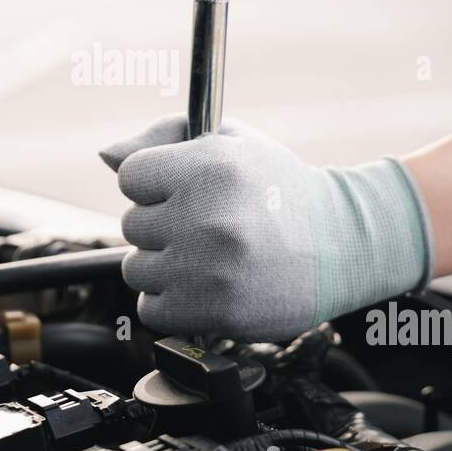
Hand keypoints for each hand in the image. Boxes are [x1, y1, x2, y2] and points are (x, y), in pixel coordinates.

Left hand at [100, 114, 432, 339]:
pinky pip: (153, 311)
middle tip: (205, 225)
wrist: (345, 245)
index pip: (130, 176)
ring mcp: (207, 268)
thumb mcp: (231, 143)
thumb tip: (106, 155)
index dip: (154, 184)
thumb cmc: (281, 190)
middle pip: (132, 225)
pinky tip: (207, 286)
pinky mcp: (212, 311)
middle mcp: (205, 216)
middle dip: (163, 224)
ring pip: (136, 270)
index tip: (181, 191)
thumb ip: (162, 139)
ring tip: (208, 257)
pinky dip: (172, 304)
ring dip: (164, 267)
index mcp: (208, 167)